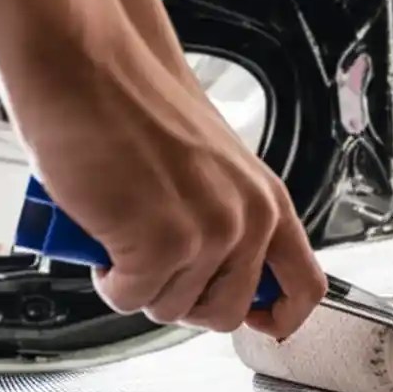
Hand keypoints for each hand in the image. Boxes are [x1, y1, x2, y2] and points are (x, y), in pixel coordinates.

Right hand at [0, 0, 324, 338]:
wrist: (87, 69)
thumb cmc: (133, 109)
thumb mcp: (211, 169)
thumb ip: (229, 220)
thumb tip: (221, 277)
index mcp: (268, 200)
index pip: (304, 287)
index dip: (279, 317)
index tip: (256, 322)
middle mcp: (248, 220)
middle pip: (225, 314)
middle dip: (181, 301)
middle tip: (153, 265)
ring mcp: (208, 235)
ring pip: (170, 310)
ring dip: (136, 284)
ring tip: (122, 234)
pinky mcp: (161, 245)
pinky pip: (129, 299)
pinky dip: (106, 280)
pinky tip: (102, 235)